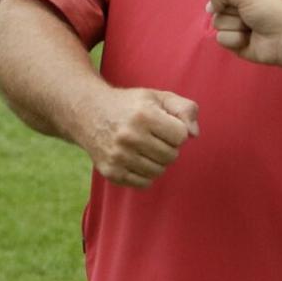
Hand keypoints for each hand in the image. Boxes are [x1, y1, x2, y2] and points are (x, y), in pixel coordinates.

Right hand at [79, 86, 198, 188]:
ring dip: (158, 161)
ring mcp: (118, 156)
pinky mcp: (111, 172)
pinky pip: (144, 183)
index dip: (177, 131)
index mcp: (144, 115)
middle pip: (171, 156)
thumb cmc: (130, 105)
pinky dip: (145, 174)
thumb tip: (194, 135)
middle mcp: (129, 136)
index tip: (164, 125)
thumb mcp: (158, 97)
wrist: (87, 112)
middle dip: (168, 147)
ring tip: (145, 147)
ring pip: (159, 171)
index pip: (181, 136)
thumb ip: (185, 109)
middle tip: (154, 137)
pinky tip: (136, 159)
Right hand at [207, 0, 281, 65]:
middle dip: (230, 9)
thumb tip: (210, 7)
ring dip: (235, 25)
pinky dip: (235, 39)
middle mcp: (240, 0)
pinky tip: (249, 39)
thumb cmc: (270, 11)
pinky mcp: (234, 38)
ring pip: (216, 21)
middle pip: (214, 2)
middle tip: (248, 12)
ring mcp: (236, 20)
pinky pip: (221, 38)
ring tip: (251, 26)